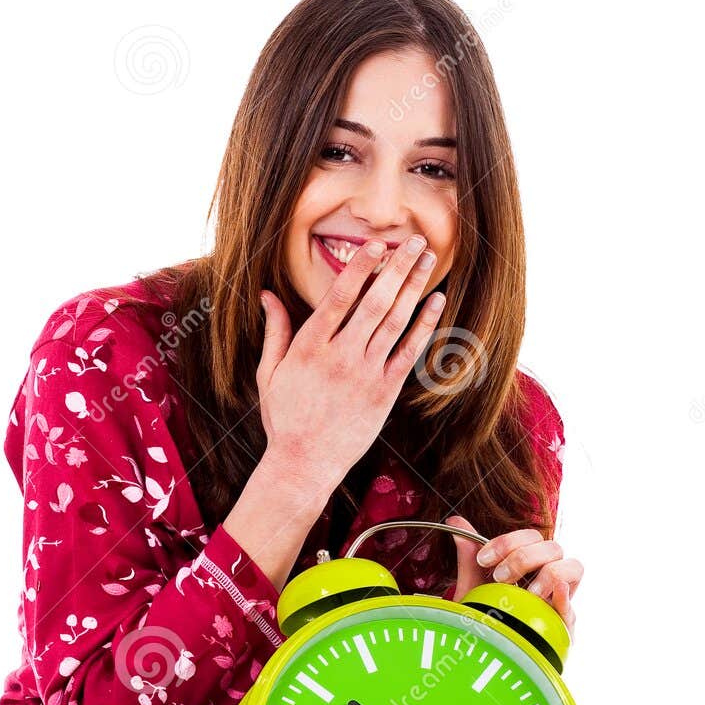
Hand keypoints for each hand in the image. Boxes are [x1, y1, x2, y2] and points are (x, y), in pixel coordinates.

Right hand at [257, 236, 446, 496]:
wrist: (304, 464)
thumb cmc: (285, 418)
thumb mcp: (270, 373)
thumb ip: (276, 331)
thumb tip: (268, 294)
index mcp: (309, 347)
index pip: (340, 297)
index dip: (361, 267)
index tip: (377, 244)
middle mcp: (340, 356)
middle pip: (374, 302)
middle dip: (397, 267)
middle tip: (415, 240)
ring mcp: (365, 374)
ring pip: (395, 321)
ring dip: (414, 286)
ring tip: (428, 259)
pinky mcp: (384, 392)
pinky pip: (409, 352)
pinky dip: (424, 325)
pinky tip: (437, 302)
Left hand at [446, 515, 581, 634]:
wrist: (490, 653)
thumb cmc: (487, 616)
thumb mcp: (474, 585)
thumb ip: (469, 555)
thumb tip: (455, 521)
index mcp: (532, 562)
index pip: (531, 536)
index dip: (507, 542)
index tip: (483, 560)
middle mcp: (549, 576)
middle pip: (552, 547)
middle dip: (523, 558)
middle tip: (500, 578)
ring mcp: (560, 599)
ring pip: (573, 567)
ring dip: (546, 575)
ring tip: (524, 594)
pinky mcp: (564, 626)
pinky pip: (573, 606)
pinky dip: (564, 597)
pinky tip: (552, 594)